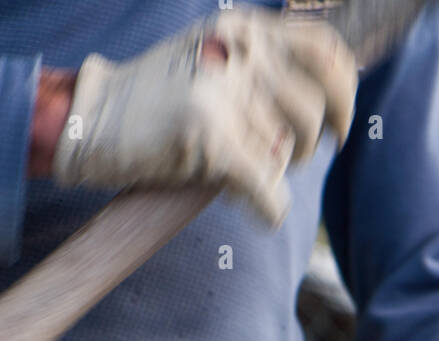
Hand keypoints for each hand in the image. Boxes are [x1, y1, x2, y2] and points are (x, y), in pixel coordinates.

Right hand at [51, 10, 357, 224]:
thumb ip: (262, 66)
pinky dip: (268, 211)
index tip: (339, 126)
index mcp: (245, 30)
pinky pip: (269, 190)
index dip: (345, 93)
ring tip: (243, 170)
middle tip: (276, 158)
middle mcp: (238, 52)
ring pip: (287, 153)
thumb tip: (325, 104)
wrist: (93, 121)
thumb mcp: (213, 58)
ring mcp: (224, 92)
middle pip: (312, 111)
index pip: (325, 51)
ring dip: (274, 174)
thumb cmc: (157, 101)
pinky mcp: (211, 137)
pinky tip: (252, 208)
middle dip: (303, 147)